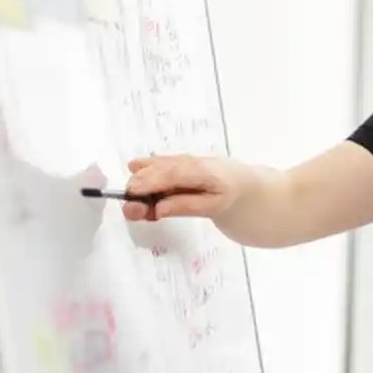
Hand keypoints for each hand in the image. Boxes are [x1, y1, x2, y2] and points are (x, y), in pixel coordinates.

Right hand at [122, 155, 241, 221]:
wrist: (241, 181)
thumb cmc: (228, 195)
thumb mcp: (214, 206)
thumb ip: (187, 206)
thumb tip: (158, 208)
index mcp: (200, 169)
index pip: (169, 173)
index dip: (147, 182)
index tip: (131, 195)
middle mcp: (185, 160)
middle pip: (153, 169)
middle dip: (138, 189)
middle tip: (137, 212)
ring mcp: (177, 160)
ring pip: (149, 168)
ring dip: (139, 187)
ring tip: (144, 209)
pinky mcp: (172, 163)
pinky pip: (152, 168)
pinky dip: (144, 180)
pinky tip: (146, 197)